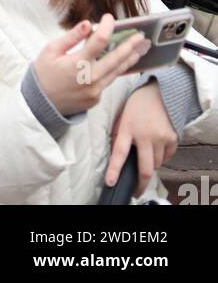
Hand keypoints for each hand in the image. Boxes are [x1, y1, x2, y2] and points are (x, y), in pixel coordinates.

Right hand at [33, 13, 150, 116]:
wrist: (41, 103)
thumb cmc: (44, 73)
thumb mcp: (51, 50)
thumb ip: (71, 37)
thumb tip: (88, 24)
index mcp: (78, 63)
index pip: (100, 40)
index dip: (107, 27)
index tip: (109, 18)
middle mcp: (91, 78)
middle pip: (116, 58)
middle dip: (129, 45)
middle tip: (140, 36)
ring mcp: (95, 91)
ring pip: (116, 72)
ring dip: (128, 59)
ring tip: (139, 49)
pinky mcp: (96, 99)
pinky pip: (108, 82)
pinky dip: (115, 71)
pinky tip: (120, 63)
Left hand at [105, 81, 177, 196]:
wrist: (159, 92)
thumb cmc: (137, 104)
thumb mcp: (123, 115)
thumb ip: (119, 134)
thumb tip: (116, 155)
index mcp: (128, 128)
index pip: (119, 152)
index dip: (114, 169)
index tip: (110, 182)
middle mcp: (145, 135)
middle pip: (145, 168)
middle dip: (141, 183)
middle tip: (137, 190)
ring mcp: (160, 137)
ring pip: (156, 164)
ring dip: (151, 163)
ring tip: (147, 149)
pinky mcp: (172, 138)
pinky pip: (167, 157)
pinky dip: (162, 157)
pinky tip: (157, 144)